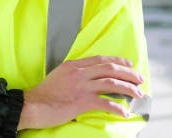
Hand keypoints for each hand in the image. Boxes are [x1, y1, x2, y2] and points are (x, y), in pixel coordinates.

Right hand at [18, 56, 144, 129]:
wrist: (32, 105)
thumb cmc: (43, 94)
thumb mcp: (59, 76)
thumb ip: (73, 74)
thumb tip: (87, 77)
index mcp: (74, 65)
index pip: (101, 59)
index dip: (117, 61)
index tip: (129, 64)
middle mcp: (79, 73)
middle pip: (110, 68)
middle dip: (128, 73)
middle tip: (140, 79)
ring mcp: (81, 86)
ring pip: (111, 83)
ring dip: (128, 88)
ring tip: (138, 93)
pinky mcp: (81, 101)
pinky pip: (105, 103)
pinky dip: (117, 107)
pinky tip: (125, 112)